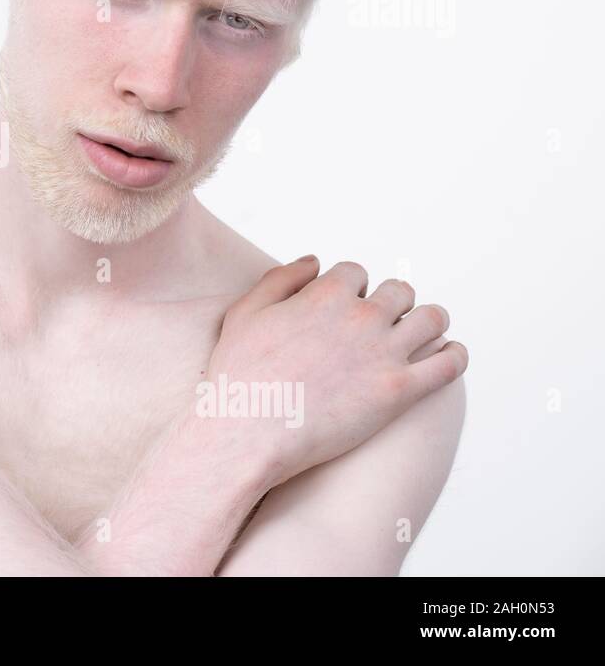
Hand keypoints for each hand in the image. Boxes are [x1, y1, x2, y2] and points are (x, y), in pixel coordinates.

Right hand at [204, 256, 467, 487]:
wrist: (248, 435)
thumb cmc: (238, 376)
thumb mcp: (245, 313)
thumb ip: (280, 279)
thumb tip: (314, 260)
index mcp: (325, 294)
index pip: (356, 272)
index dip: (351, 288)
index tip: (346, 304)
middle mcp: (361, 316)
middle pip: (399, 291)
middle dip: (392, 303)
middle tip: (383, 324)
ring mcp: (384, 353)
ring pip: (433, 318)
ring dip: (428, 321)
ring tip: (421, 334)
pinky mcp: (400, 391)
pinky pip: (448, 364)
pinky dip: (454, 355)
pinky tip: (448, 356)